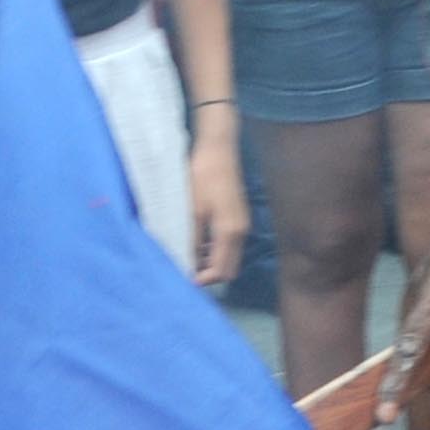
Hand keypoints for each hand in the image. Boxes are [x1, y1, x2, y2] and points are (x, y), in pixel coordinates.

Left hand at [187, 116, 247, 287]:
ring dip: (214, 262)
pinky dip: (217, 250)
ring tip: (191, 258)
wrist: (218, 150)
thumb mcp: (193, 212)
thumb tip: (191, 263)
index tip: (186, 278)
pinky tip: (200, 244)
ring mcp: (242, 225)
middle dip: (211, 274)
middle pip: (230, 268)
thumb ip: (194, 240)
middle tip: (188, 270)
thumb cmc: (202, 177)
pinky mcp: (239, 218)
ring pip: (231, 257)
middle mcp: (241, 232)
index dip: (204, 279)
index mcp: (229, 232)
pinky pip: (231, 244)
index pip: (221, 270)